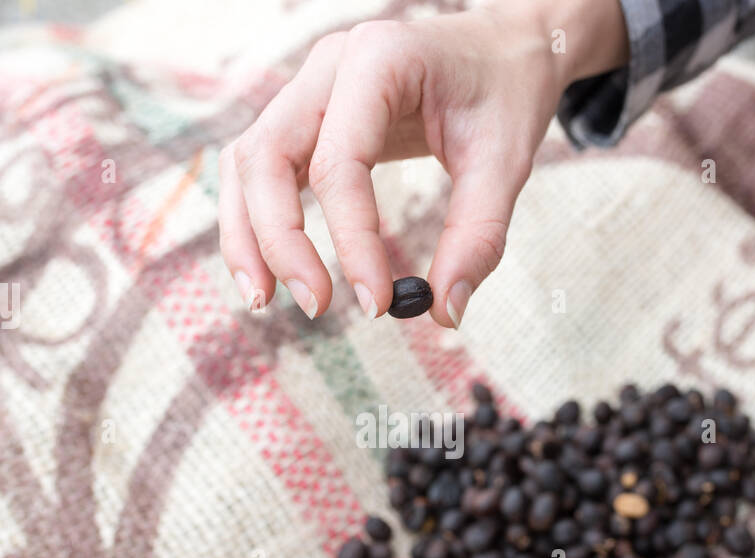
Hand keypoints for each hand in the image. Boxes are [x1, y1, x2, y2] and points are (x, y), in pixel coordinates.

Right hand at [218, 0, 628, 327]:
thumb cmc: (504, 92)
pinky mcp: (306, 117)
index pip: (339, 163)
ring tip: (263, 301)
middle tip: (314, 306)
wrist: (502, 48)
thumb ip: (477, 236)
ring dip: (248, 235)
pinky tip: (272, 270)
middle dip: (279, 240)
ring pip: (248, 162)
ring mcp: (309, 88)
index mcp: (380, 60)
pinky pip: (261, 168)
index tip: (377, 303)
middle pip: (265, 156)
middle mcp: (329, 67)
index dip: (351, 240)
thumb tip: (445, 312)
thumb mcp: (506, 161)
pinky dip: (257, 220)